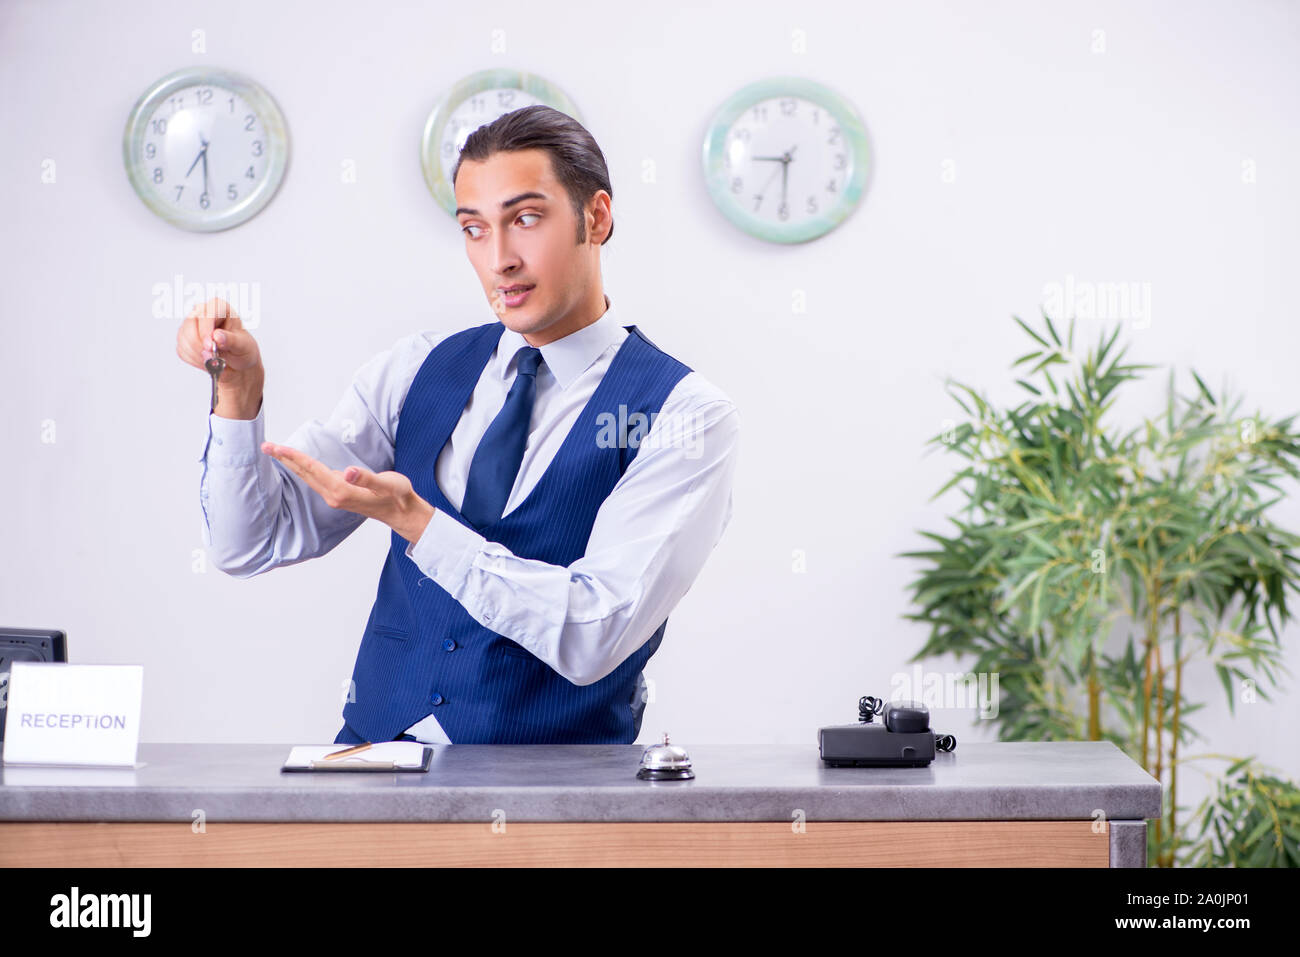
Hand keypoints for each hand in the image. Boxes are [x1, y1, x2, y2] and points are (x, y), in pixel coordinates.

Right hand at [176, 296, 262, 378]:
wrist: (238, 362)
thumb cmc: (243, 349)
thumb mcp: (244, 345)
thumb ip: (231, 340)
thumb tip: (217, 336)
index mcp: (220, 307)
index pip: (206, 312)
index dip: (205, 329)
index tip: (210, 345)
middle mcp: (203, 312)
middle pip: (190, 324)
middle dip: (200, 345)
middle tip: (213, 356)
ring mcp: (191, 325)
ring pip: (183, 338)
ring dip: (198, 354)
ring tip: (213, 359)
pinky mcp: (184, 339)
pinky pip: (182, 350)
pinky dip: (194, 359)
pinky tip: (207, 360)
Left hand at [261, 442, 434, 544]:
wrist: (402, 513)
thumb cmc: (397, 497)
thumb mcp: (387, 485)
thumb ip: (367, 478)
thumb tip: (349, 471)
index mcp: (342, 490)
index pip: (313, 469)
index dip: (295, 457)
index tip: (277, 447)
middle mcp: (334, 495)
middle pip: (305, 473)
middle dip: (285, 459)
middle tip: (266, 446)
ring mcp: (335, 496)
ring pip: (308, 477)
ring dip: (292, 464)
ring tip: (278, 452)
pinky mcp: (339, 495)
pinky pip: (316, 480)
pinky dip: (303, 470)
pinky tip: (299, 465)